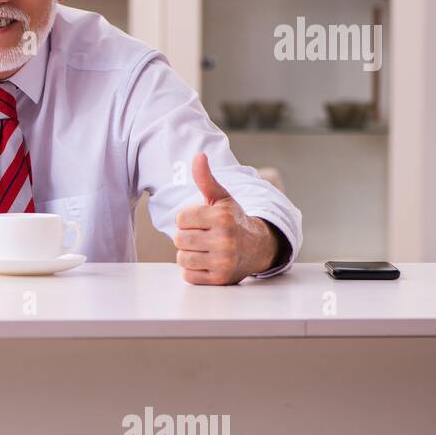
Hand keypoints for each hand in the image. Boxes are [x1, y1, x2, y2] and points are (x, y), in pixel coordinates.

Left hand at [174, 152, 279, 284]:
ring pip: (182, 258)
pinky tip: (207, 262)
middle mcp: (224, 240)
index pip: (180, 218)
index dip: (187, 219)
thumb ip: (206, 178)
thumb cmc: (232, 219)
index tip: (202, 220)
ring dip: (189, 254)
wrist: (257, 247)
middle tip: (205, 236)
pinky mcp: (219, 279)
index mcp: (221, 217)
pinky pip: (188, 275)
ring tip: (205, 249)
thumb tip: (198, 155)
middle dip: (188, 236)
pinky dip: (193, 270)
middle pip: (179, 238)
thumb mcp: (221, 197)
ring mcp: (223, 261)